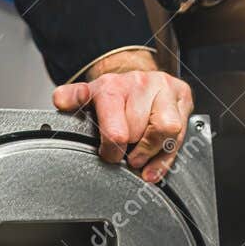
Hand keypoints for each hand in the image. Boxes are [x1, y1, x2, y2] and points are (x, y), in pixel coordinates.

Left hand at [51, 49, 192, 183]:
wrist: (139, 79)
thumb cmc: (115, 94)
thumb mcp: (88, 95)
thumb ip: (71, 99)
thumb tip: (60, 102)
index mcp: (114, 86)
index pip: (117, 131)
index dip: (112, 151)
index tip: (109, 155)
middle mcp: (142, 84)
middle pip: (141, 133)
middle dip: (132, 150)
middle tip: (126, 156)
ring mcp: (165, 89)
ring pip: (168, 131)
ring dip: (153, 152)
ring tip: (141, 159)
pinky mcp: (183, 97)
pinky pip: (182, 134)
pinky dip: (167, 157)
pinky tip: (155, 166)